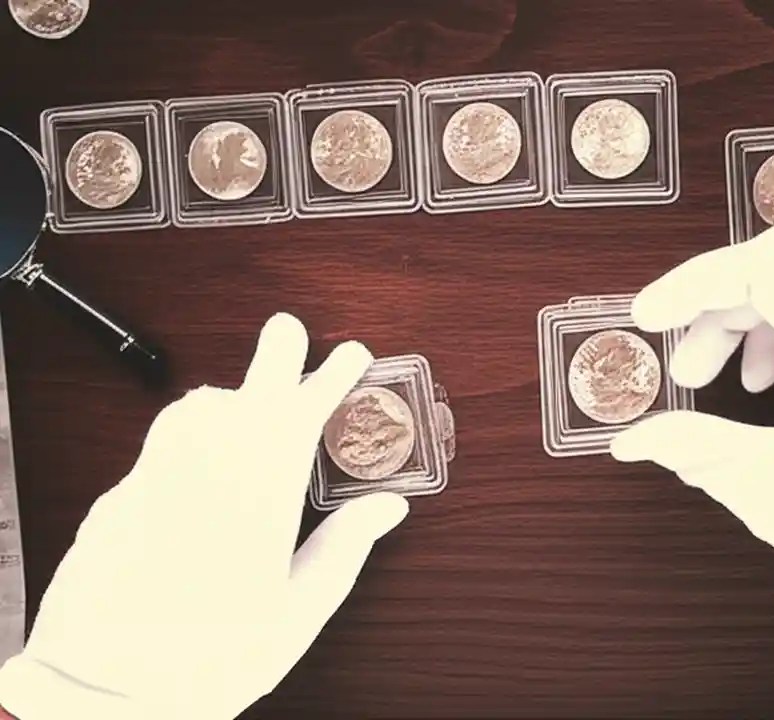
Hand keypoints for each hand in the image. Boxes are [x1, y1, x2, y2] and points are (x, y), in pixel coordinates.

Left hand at [0, 314, 409, 719]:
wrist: (107, 690)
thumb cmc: (214, 658)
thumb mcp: (299, 612)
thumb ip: (344, 549)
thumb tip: (389, 507)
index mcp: (259, 496)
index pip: (302, 413)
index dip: (330, 377)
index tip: (352, 354)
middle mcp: (204, 473)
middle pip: (244, 392)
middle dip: (273, 356)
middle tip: (289, 328)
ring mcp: (155, 480)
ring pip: (193, 412)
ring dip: (228, 396)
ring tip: (251, 399)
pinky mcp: (117, 499)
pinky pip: (162, 446)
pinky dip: (189, 434)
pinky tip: (200, 455)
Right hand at [611, 213, 773, 636]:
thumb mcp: (771, 489)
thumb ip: (697, 449)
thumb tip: (633, 439)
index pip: (767, 266)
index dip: (696, 284)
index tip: (649, 317)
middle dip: (722, 291)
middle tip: (686, 351)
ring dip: (748, 310)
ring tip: (707, 376)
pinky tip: (760, 378)